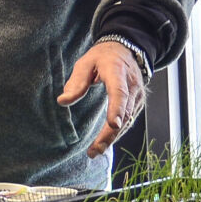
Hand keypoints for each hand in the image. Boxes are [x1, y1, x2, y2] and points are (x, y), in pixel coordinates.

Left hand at [57, 40, 146, 158]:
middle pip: (125, 113)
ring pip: (128, 121)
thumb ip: (76, 82)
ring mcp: (137, 96)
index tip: (114, 124)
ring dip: (112, 138)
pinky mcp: (137, 103)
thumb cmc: (102, 57)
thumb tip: (62, 101)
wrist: (126, 50)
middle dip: (110, 133)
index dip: (117, 108)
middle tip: (95, 149)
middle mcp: (132, 85)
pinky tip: (104, 144)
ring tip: (95, 151)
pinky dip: (117, 134)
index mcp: (117, 72)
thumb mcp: (85, 62)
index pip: (119, 92)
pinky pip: (129, 121)